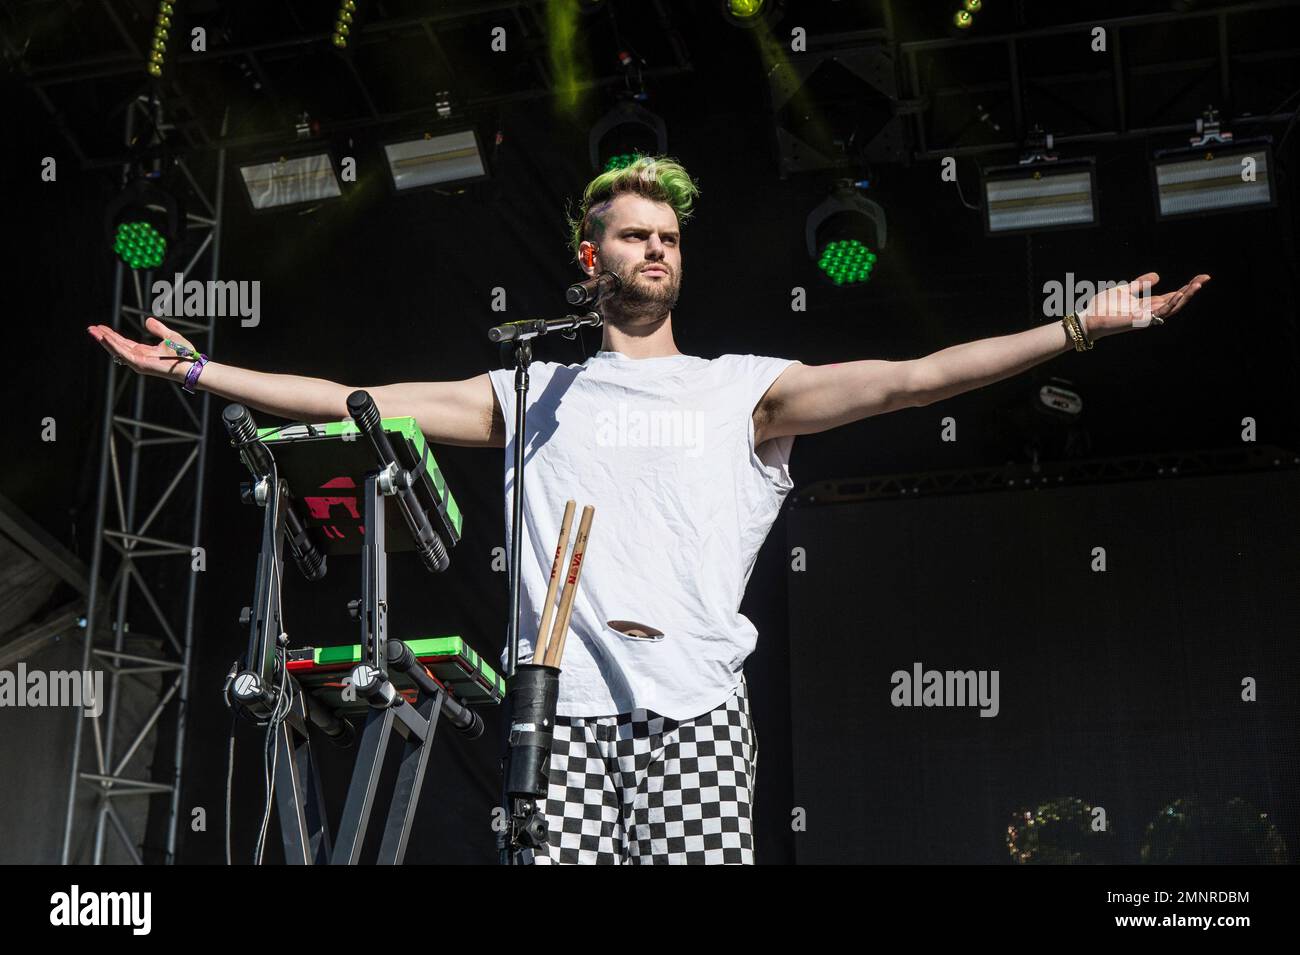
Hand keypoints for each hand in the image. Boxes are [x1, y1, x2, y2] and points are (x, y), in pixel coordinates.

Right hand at [86, 316, 197, 380]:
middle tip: (91, 328)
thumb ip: (158, 329)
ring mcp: (137, 362)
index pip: (123, 342)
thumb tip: (147, 320)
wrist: (190, 364)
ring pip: (116, 349)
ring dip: (104, 340)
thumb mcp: (169, 336)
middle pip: (116, 346)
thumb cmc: (183, 353)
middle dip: (103, 337)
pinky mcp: (139, 364)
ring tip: (93, 331)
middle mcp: (138, 357)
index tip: (101, 327)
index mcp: (143, 352)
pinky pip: (123, 353)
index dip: (112, 335)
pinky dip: (113, 345)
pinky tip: (105, 337)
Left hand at [1079, 272, 1210, 338]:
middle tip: (1205, 278)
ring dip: (1185, 297)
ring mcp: (1146, 318)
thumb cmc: (1104, 307)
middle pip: (1176, 302)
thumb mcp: (1125, 290)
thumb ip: (1140, 284)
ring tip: (1197, 284)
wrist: (1088, 318)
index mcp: (1147, 305)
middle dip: (1191, 291)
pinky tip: (1179, 294)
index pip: (1171, 296)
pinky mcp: (1139, 321)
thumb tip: (1158, 276)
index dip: (1186, 287)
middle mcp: (1149, 312)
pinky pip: (1158, 313)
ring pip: (1171, 308)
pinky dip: (1170, 304)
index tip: (1200, 277)